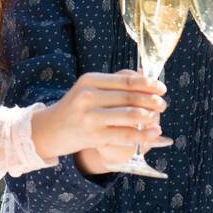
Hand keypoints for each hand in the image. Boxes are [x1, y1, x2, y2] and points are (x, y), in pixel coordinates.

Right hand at [32, 69, 168, 161]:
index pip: (126, 80)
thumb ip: (114, 83)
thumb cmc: (76, 107)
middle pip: (129, 97)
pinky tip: (154, 133)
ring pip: (129, 115)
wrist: (50, 130)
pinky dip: (143, 134)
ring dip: (149, 117)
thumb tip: (146, 76)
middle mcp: (88, 96)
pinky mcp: (93, 135)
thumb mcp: (89, 88)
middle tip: (163, 104)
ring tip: (158, 118)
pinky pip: (125, 134)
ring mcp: (90, 117)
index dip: (147, 84)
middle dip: (151, 101)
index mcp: (90, 80)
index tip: (162, 88)